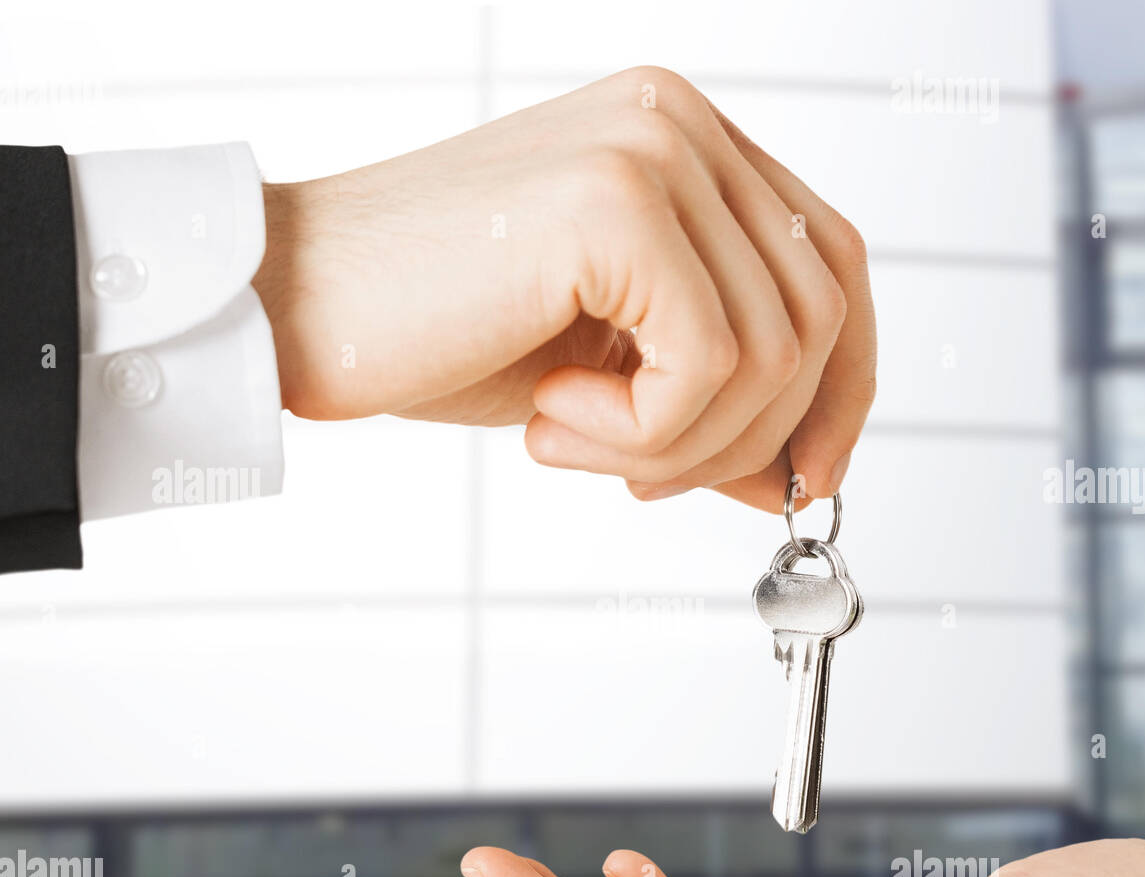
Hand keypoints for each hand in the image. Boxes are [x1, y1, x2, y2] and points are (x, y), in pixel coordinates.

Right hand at [252, 67, 874, 510]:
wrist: (298, 305)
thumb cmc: (439, 331)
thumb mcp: (609, 370)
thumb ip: (713, 396)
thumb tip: (801, 474)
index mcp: (687, 148)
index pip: (830, 264)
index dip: (841, 384)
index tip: (807, 477)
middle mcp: (682, 124)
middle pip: (819, 313)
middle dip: (750, 437)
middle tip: (644, 479)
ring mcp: (653, 148)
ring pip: (771, 353)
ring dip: (679, 445)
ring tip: (574, 442)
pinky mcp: (616, 200)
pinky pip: (707, 366)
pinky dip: (641, 433)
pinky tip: (553, 422)